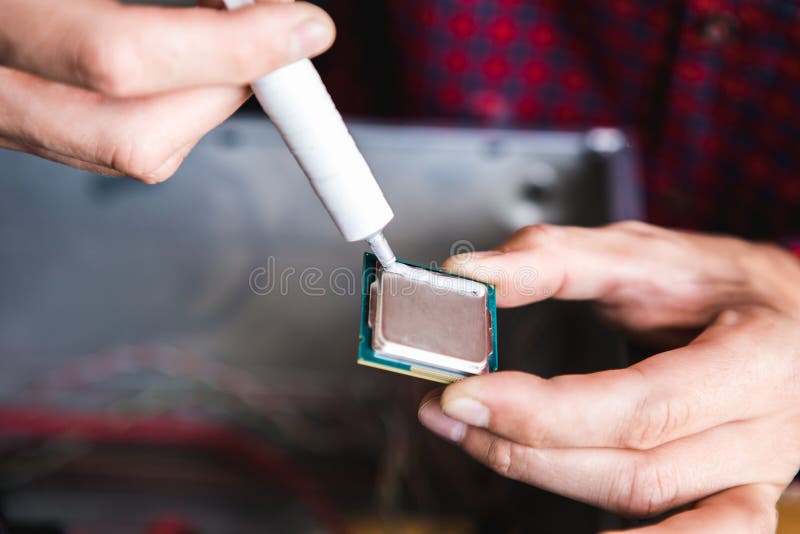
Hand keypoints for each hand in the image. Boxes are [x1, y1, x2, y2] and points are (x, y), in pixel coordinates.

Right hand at [0, 0, 333, 181]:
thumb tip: (256, 1)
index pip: (117, 57)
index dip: (228, 49)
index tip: (303, 27)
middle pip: (132, 136)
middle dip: (227, 87)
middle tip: (275, 35)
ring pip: (128, 154)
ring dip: (206, 102)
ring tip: (227, 40)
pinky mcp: (18, 125)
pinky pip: (109, 146)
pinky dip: (171, 111)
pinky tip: (183, 63)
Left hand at [418, 222, 799, 532]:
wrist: (791, 318)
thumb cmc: (724, 283)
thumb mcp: (645, 253)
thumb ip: (557, 260)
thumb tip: (471, 275)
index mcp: (754, 361)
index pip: (640, 407)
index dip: (544, 411)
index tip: (466, 391)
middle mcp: (763, 431)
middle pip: (631, 468)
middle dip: (524, 445)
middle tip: (449, 408)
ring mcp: (753, 476)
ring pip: (639, 503)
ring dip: (541, 476)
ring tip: (473, 438)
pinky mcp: (733, 497)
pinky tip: (566, 518)